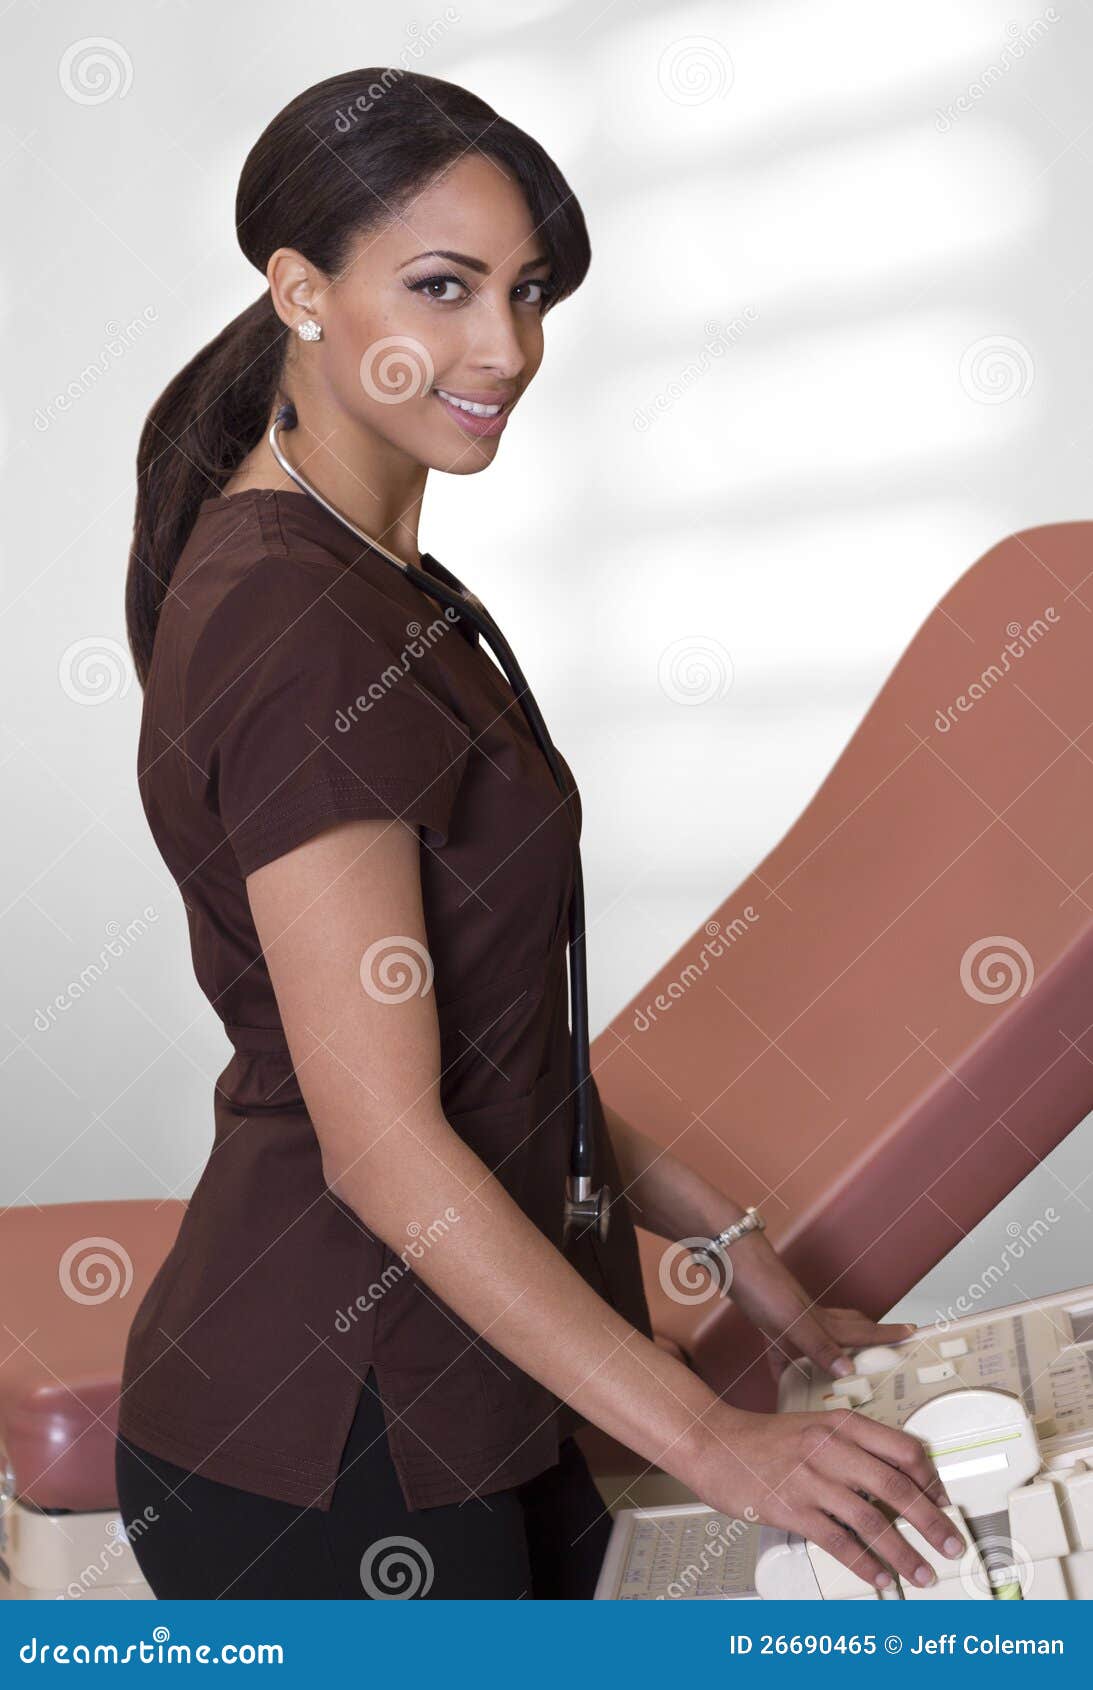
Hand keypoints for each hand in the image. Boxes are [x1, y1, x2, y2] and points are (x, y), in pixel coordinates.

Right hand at [690, 1400, 960, 1591]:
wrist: (713, 1442)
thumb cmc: (763, 1438)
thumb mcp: (814, 1426)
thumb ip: (852, 1446)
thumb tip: (894, 1481)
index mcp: (840, 1423)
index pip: (903, 1448)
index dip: (931, 1479)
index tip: (944, 1502)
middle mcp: (830, 1448)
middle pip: (896, 1487)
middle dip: (932, 1522)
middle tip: (952, 1544)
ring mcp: (810, 1479)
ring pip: (871, 1520)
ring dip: (904, 1552)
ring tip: (923, 1572)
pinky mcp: (792, 1508)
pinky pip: (838, 1541)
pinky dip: (865, 1563)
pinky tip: (880, 1577)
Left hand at [722, 1231, 915, 1380]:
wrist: (730, 1257)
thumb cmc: (759, 1284)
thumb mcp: (790, 1319)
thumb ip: (817, 1345)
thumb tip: (848, 1369)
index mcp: (821, 1319)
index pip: (862, 1330)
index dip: (888, 1334)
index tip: (914, 1332)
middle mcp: (811, 1317)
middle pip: (848, 1329)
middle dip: (870, 1338)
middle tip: (889, 1346)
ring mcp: (791, 1317)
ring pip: (819, 1337)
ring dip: (833, 1352)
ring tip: (841, 1370)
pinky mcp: (768, 1319)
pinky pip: (783, 1346)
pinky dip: (786, 1364)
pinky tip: (782, 1378)